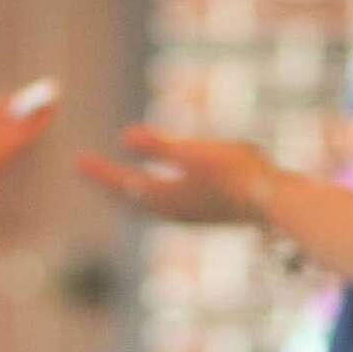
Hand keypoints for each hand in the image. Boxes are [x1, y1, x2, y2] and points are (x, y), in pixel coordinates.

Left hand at [77, 126, 279, 223]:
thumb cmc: (235, 175)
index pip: (122, 185)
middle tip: (89, 172)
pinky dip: (157, 192)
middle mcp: (173, 211)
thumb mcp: (193, 154)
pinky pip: (170, 202)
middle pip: (131, 198)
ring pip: (151, 203)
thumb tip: (124, 137)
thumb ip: (159, 147)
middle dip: (110, 184)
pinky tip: (167, 186)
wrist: (276, 204)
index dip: (100, 173)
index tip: (77, 162)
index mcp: (164, 198)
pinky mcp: (210, 212)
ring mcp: (192, 214)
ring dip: (132, 192)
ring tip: (123, 182)